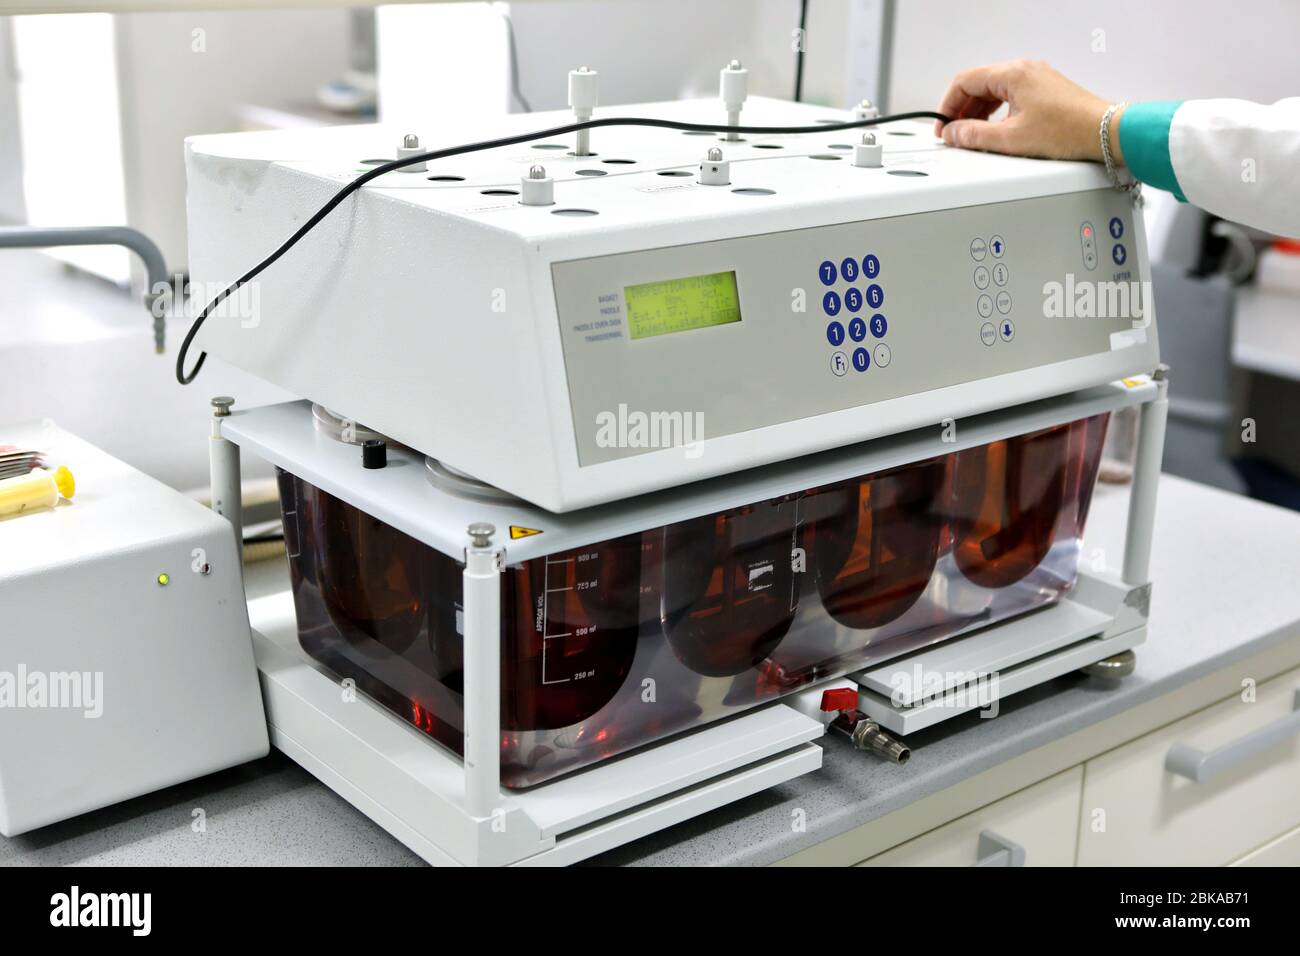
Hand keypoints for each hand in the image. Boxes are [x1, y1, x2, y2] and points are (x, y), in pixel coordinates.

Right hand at [934, 60, 1120, 163]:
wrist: (1103, 132)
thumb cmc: (1068, 129)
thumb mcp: (1011, 138)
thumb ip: (975, 136)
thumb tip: (954, 133)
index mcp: (1013, 74)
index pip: (964, 81)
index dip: (947, 106)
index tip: (943, 127)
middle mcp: (1024, 70)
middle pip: (978, 84)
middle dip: (960, 109)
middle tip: (953, 134)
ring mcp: (1035, 79)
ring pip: (993, 90)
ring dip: (977, 111)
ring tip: (971, 135)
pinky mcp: (1044, 90)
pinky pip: (1009, 96)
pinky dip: (995, 111)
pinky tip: (994, 129)